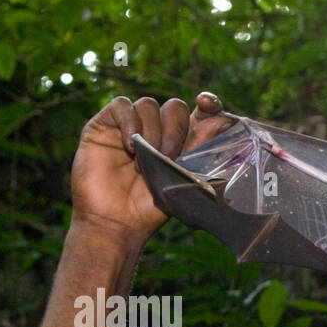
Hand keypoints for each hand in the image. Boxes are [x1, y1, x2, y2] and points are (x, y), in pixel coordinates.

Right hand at [70, 91, 234, 247]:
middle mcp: (157, 130)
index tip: (208, 105)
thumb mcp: (183, 179)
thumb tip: (221, 121)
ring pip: (149, 104)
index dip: (209, 105)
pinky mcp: (105, 125)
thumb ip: (200, 151)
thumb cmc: (151, 208)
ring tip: (145, 160)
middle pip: (175, 107)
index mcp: (181, 143)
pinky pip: (122, 106)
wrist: (117, 222)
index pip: (200, 113)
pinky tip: (130, 145)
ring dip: (152, 131)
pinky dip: (129, 122)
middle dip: (176, 129)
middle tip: (168, 156)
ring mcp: (131, 125)